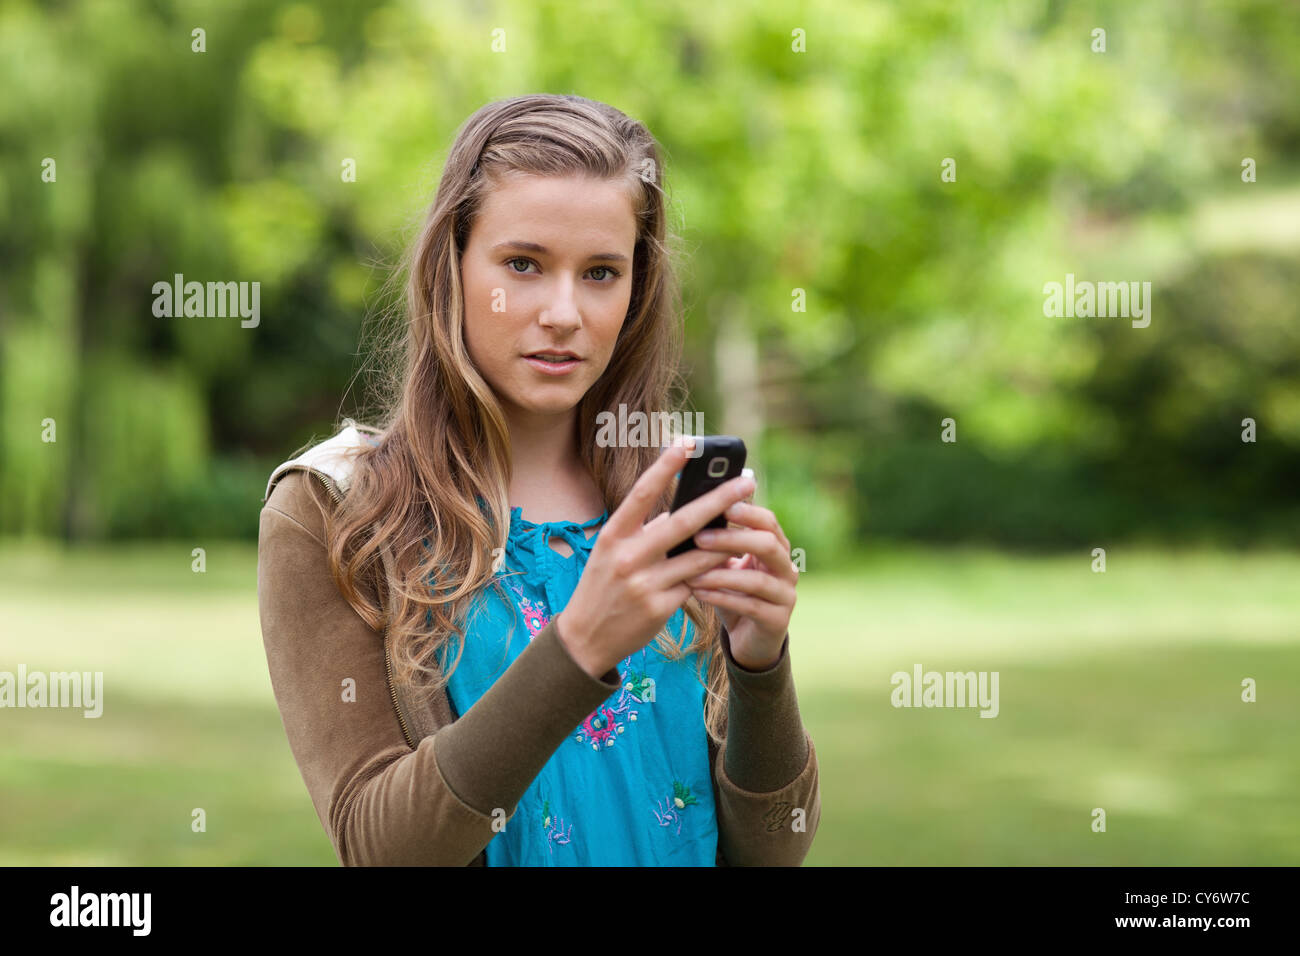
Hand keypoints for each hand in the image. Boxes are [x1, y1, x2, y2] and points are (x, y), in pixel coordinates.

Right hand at [555, 439, 757, 678]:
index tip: (688, 443)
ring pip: (699, 558)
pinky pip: (695, 585)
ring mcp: (644, 584)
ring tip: (748, 528)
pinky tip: (730, 568)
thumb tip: (680, 512)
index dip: (666, 466)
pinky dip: (713, 576)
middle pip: (683, 523)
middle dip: (719, 501)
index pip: (642, 493)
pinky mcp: (659, 608)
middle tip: (746, 483)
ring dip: (726, 544)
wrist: (583, 639)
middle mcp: (628, 557)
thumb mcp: (611, 553)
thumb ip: (642, 532)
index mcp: (613, 535)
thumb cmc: (602, 587)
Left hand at [684, 500, 796, 670]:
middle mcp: (786, 569)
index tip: (720, 505)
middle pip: (768, 544)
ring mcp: (786, 595)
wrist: (750, 639)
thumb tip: (685, 517)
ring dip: (721, 574)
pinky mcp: (778, 621)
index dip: (747, 512)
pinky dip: (721, 597)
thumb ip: (716, 546)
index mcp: (776, 549)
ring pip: (757, 579)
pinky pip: (750, 606)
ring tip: (690, 572)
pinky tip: (698, 593)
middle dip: (732, 539)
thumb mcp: (725, 566)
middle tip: (699, 538)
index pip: (769, 522)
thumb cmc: (734, 594)